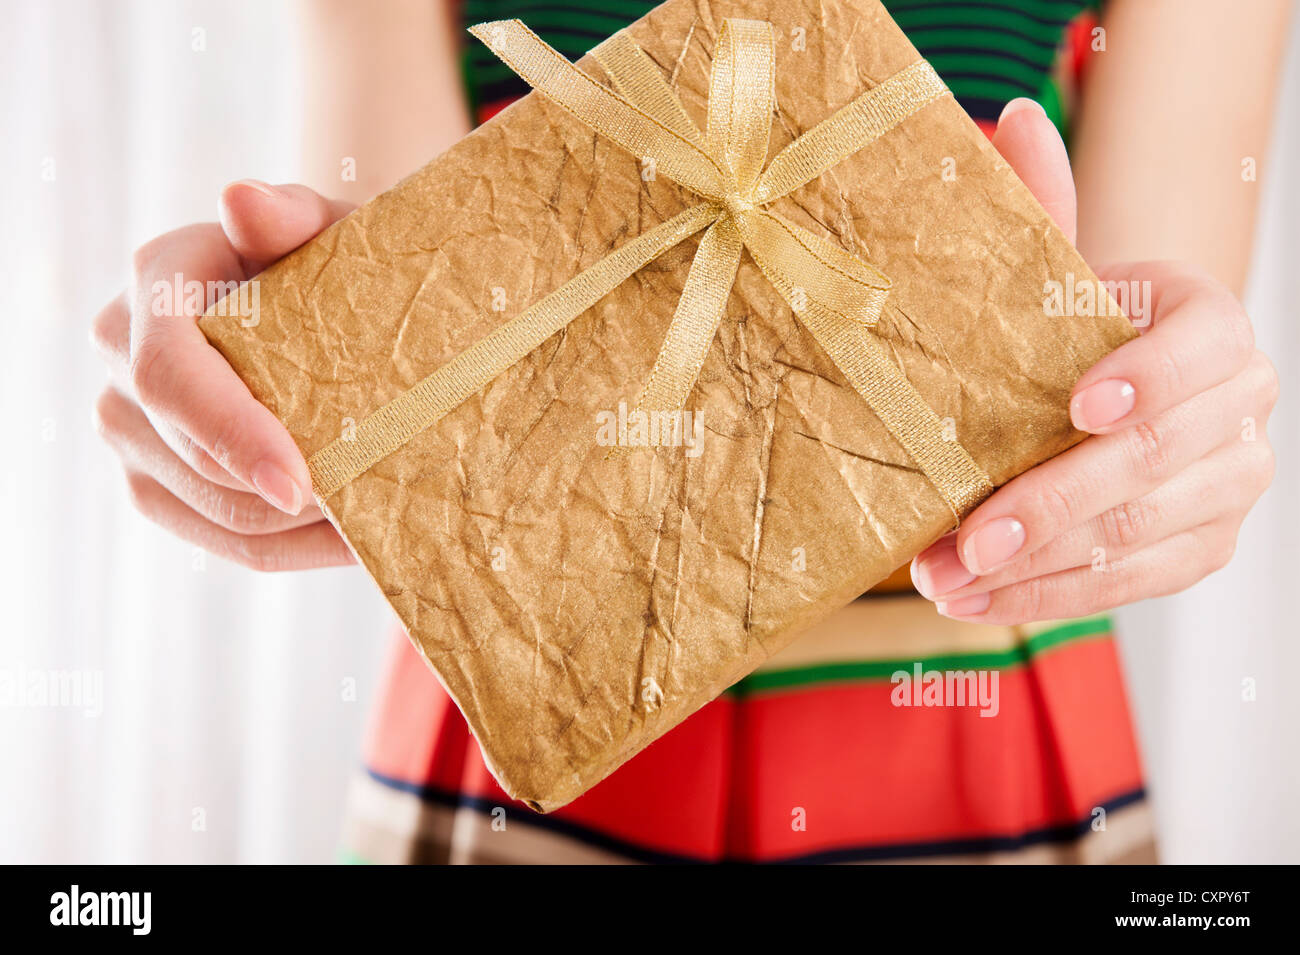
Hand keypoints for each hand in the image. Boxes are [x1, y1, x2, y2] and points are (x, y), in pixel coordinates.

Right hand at [92, 181, 357, 570]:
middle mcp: (121, 354)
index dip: (231, 434)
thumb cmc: (343, 259)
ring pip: (220, 514)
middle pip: (199, 463)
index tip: (302, 483)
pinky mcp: (156, 483)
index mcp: (158, 281)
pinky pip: (228, 543)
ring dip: (310, 529)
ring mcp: (130, 427)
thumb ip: (295, 214)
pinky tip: (360, 535)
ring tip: (390, 519)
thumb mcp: (338, 229)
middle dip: (297, 495)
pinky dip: (300, 548)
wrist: (336, 303)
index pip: (168, 375)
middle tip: (388, 501)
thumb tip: (240, 202)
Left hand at [909, 100, 1276, 623]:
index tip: (1076, 407)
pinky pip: (1131, 587)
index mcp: (1212, 325)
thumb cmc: (1075, 330)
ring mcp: (1230, 487)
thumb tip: (1012, 118)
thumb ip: (1042, 208)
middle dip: (1052, 506)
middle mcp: (1241, 411)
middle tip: (968, 538)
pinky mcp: (1201, 548)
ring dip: (1032, 569)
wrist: (1108, 390)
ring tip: (944, 580)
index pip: (1203, 350)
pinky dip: (1048, 597)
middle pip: (1153, 464)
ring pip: (1135, 538)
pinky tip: (979, 602)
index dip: (1148, 378)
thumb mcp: (1058, 271)